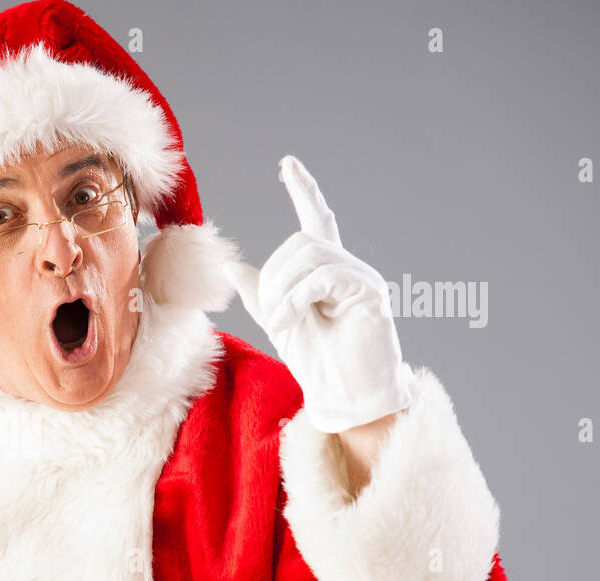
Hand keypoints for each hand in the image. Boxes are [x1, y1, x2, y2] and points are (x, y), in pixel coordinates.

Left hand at [223, 155, 416, 433]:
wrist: (346, 396)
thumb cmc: (318, 362)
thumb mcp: (279, 322)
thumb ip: (259, 292)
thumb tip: (230, 265)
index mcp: (326, 271)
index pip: (317, 220)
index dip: (303, 191)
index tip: (288, 164)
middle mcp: (348, 268)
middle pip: (301, 243)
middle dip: (273, 276)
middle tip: (269, 315)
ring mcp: (362, 279)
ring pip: (310, 256)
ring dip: (281, 290)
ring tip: (279, 321)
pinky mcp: (369, 294)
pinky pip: (322, 278)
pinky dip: (296, 298)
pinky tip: (289, 320)